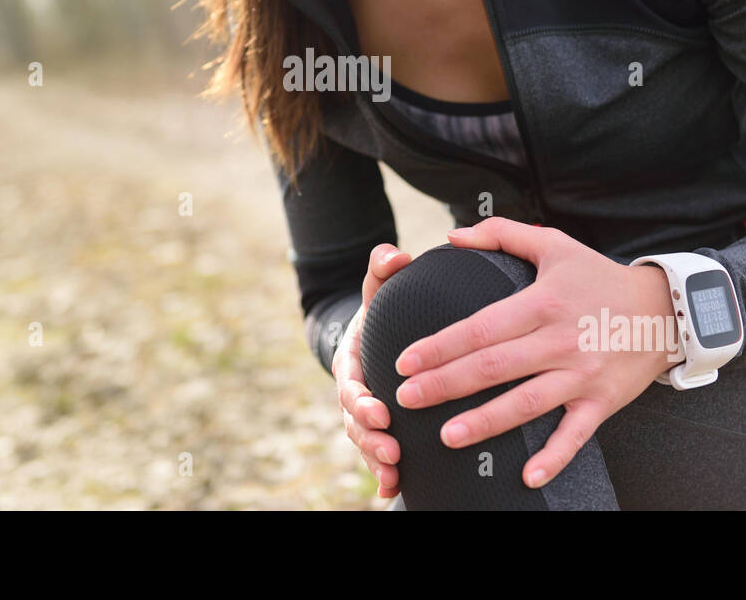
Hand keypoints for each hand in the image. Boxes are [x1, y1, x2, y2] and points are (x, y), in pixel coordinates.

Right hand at [332, 242, 412, 498]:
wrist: (378, 334)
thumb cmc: (383, 309)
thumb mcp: (379, 288)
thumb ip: (382, 268)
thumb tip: (394, 253)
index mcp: (351, 360)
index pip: (351, 383)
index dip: (362, 400)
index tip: (381, 411)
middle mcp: (353, 390)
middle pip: (353, 420)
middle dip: (370, 438)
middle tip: (393, 451)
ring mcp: (363, 413)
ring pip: (363, 441)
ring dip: (375, 459)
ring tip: (395, 474)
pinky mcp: (378, 428)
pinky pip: (376, 455)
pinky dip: (382, 474)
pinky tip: (393, 491)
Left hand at [391, 217, 677, 489]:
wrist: (666, 309)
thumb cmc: (600, 277)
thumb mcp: (554, 244)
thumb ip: (501, 233)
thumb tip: (453, 236)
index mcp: (542, 303)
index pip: (480, 328)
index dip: (440, 345)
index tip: (405, 359)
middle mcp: (559, 341)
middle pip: (492, 367)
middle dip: (444, 384)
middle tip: (406, 398)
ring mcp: (580, 374)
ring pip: (525, 403)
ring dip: (484, 422)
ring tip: (446, 436)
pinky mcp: (601, 401)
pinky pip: (575, 434)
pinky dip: (554, 457)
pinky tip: (527, 476)